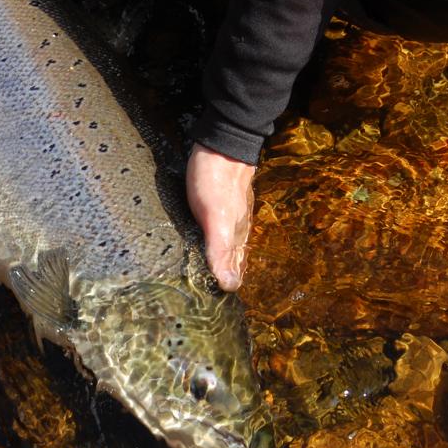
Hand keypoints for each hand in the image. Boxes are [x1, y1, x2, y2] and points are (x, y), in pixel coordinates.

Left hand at [186, 143, 255, 291]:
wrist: (223, 143)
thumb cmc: (215, 181)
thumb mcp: (214, 218)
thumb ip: (220, 250)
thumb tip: (228, 284)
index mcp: (235, 237)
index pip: (234, 272)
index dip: (226, 286)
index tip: (216, 304)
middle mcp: (236, 229)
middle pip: (233, 261)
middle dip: (225, 278)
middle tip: (214, 297)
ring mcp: (230, 215)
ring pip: (229, 246)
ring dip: (222, 263)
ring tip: (215, 277)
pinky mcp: (221, 203)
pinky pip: (220, 230)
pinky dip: (216, 244)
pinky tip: (211, 244)